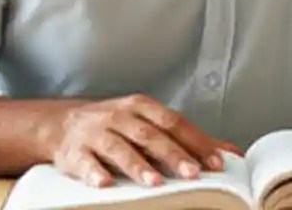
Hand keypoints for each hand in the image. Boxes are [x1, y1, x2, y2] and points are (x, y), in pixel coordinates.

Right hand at [39, 94, 241, 187]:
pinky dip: (94, 172)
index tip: (215, 162)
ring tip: (155, 183)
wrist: (61, 124)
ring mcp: (95, 132)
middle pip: (150, 135)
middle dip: (173, 155)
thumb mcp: (150, 123)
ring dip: (137, 165)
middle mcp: (120, 116)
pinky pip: (84, 162)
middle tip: (192, 173)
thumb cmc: (117, 125)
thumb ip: (187, 138)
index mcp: (142, 106)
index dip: (196, 142)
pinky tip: (104, 183)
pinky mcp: (73, 152)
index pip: (174, 123)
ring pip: (119, 148)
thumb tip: (230, 153)